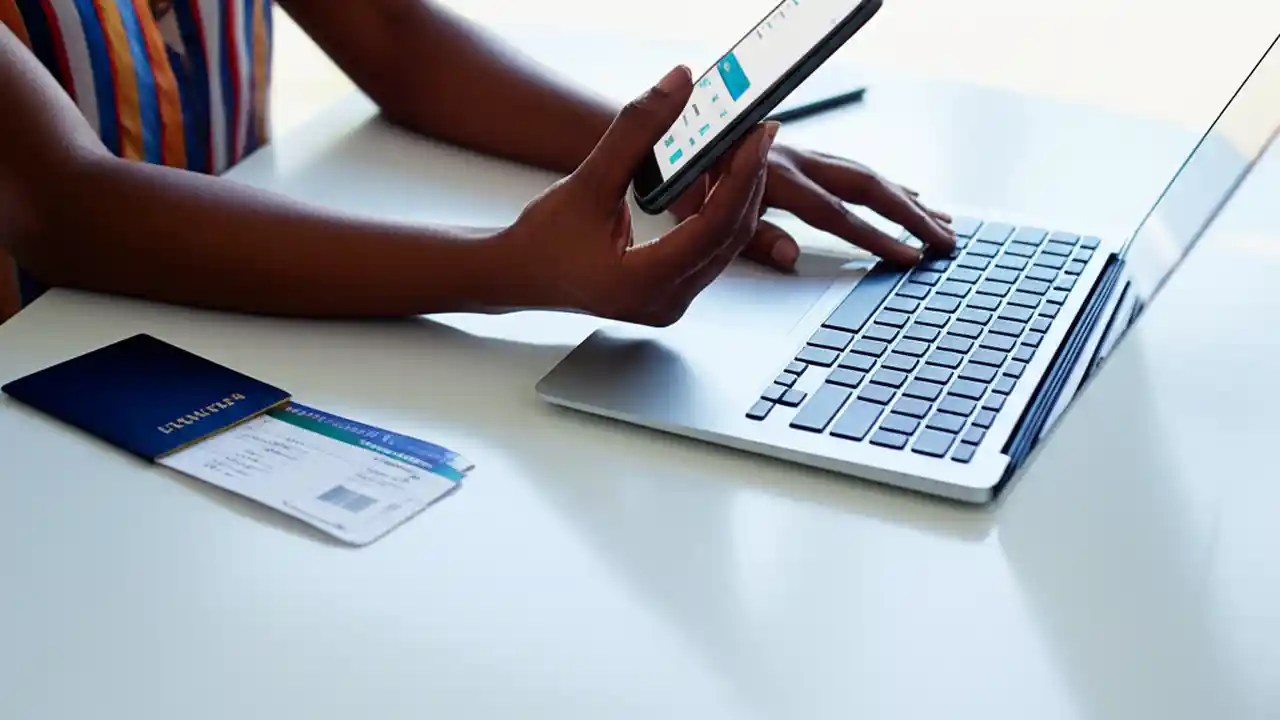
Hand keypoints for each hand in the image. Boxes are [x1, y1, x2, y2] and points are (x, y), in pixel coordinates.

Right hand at [492, 66, 776, 326]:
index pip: (713, 227)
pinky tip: (717, 178)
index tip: (757, 137)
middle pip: (729, 236)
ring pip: (725, 244)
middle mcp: (665, 301)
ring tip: (738, 149)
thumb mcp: (588, 179)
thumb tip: (678, 86)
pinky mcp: (671, 293)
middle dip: (747, 180)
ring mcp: (671, 301)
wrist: (518, 273)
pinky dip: (719, 211)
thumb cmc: (543, 241)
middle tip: (755, 133)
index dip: (742, 178)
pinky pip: (710, 250)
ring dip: (736, 195)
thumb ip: (636, 131)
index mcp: (643, 283)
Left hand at [670, 141, 956, 270]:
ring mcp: (798, 155)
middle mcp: (792, 159)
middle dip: (910, 215)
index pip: (834, 213)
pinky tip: (906, 196)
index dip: (874, 238)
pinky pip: (851, 170)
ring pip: (864, 175)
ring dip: (905, 199)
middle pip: (866, 186)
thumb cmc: (673, 180)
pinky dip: (884, 186)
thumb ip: (749, 235)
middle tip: (947, 241)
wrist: (658, 140)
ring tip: (941, 221)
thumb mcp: (701, 215)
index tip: (909, 258)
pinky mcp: (798, 157)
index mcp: (771, 176)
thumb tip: (792, 257)